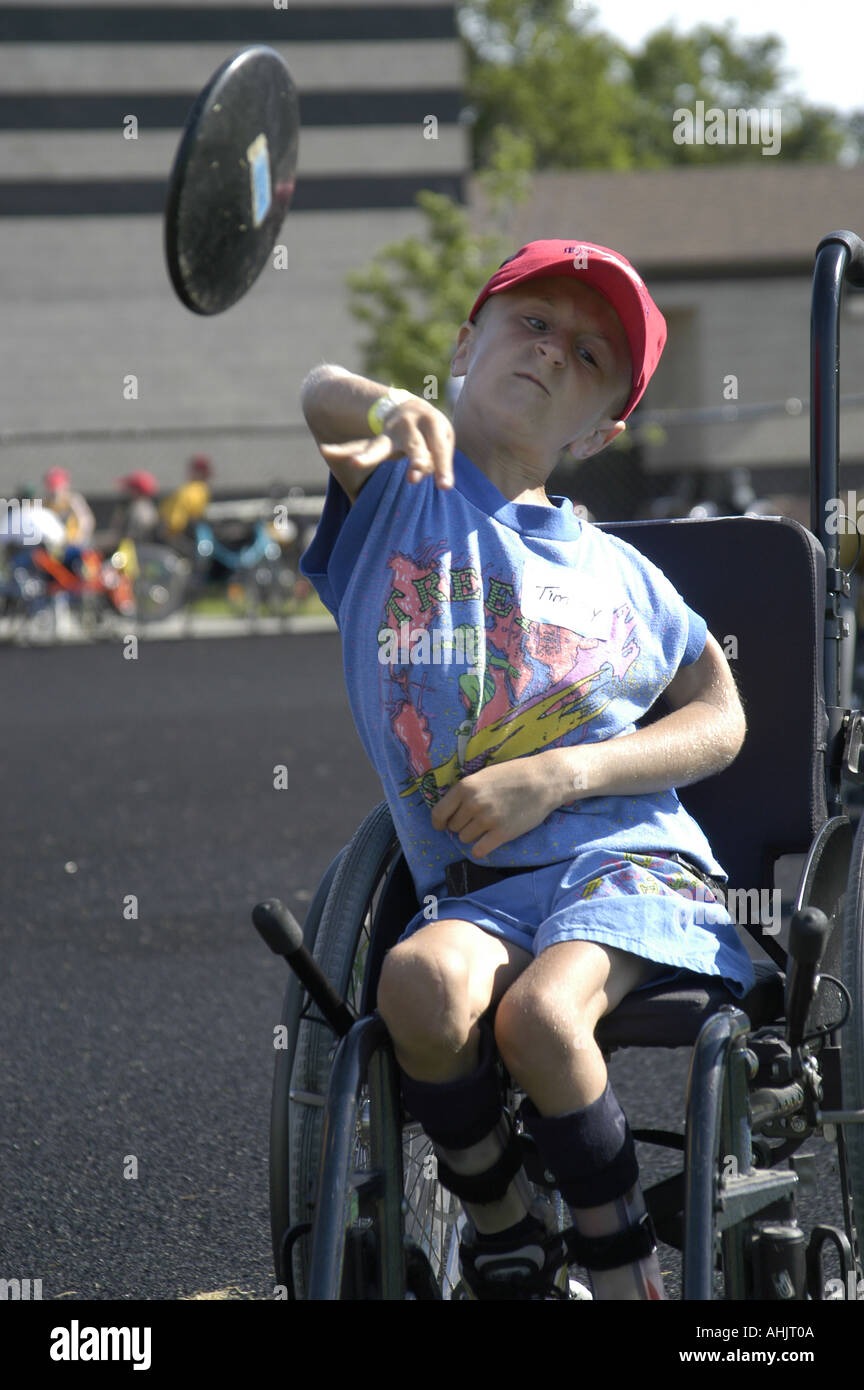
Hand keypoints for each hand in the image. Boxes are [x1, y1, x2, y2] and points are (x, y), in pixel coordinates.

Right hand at [318, 397, 454, 490]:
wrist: (406, 406)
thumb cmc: (431, 432)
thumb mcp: (441, 440)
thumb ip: (439, 461)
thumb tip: (444, 486)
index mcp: (432, 423)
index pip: (439, 448)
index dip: (443, 466)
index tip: (445, 486)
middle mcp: (408, 426)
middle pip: (413, 447)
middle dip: (416, 461)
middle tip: (413, 478)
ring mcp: (388, 434)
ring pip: (378, 448)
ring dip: (368, 457)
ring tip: (355, 464)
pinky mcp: (376, 443)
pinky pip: (357, 447)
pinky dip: (341, 451)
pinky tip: (327, 450)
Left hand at [430, 760, 558, 857]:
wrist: (544, 780)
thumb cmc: (514, 774)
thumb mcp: (484, 775)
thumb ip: (467, 791)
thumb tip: (452, 810)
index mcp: (465, 787)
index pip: (439, 813)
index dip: (439, 822)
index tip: (443, 826)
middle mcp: (472, 804)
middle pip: (454, 827)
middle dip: (462, 826)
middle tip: (477, 820)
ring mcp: (487, 820)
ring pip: (465, 839)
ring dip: (473, 836)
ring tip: (487, 827)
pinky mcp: (502, 834)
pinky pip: (479, 851)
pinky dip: (480, 850)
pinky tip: (487, 844)